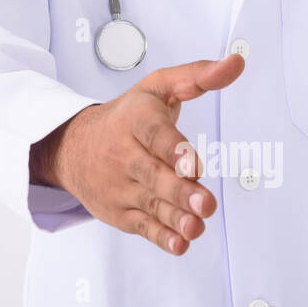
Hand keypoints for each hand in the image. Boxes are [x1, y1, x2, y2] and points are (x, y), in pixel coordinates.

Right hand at [46, 54, 244, 254]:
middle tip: (205, 202)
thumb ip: (198, 76)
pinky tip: (179, 243)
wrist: (71, 146)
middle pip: (154, 175)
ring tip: (196, 226)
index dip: (174, 149)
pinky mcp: (119, 212)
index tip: (192, 164)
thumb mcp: (157, 88)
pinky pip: (142, 227)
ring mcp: (120, 186)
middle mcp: (124, 155)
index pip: (154, 135)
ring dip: (175, 218)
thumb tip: (235, 63)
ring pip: (151, 204)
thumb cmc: (124, 117)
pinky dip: (160, 237)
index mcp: (134, 120)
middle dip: (180, 191)